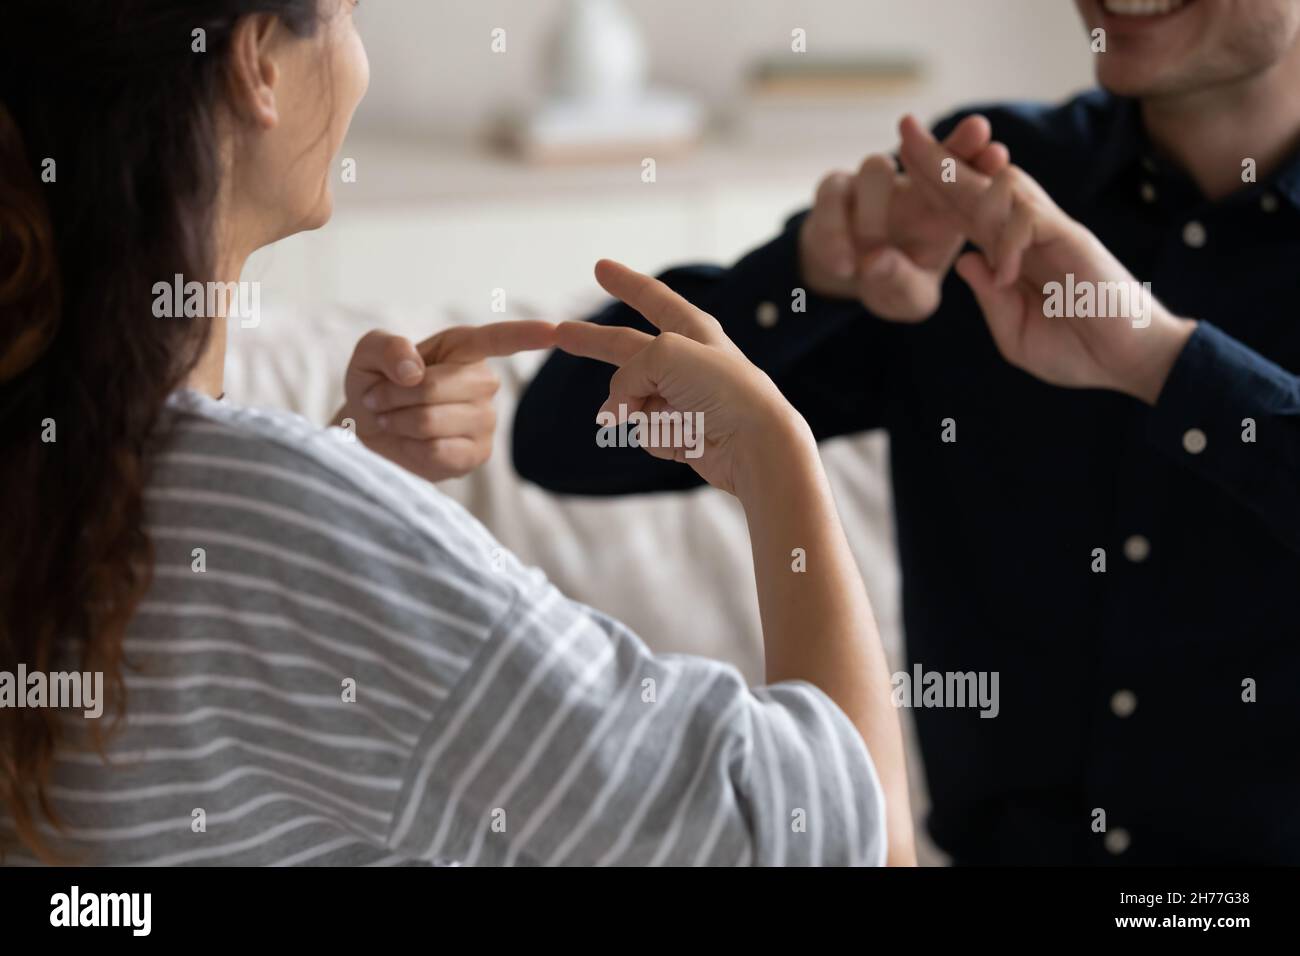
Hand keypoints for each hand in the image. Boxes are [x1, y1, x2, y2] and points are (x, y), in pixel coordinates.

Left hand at [336, 321, 556, 480]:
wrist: (369, 430)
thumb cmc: (376, 384)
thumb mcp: (369, 354)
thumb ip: (387, 348)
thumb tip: (413, 370)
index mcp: (465, 347)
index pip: (501, 339)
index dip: (527, 335)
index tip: (555, 330)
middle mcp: (484, 382)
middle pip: (437, 386)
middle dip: (395, 394)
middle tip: (378, 399)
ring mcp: (485, 421)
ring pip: (431, 421)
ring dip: (397, 421)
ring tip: (391, 419)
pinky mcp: (477, 455)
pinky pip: (437, 451)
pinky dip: (409, 447)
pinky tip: (408, 442)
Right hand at [554, 260, 813, 498]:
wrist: (755, 443)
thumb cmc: (722, 390)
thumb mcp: (666, 353)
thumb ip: (629, 370)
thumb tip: (617, 409)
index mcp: (691, 331)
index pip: (652, 297)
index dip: (624, 281)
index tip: (600, 267)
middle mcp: (685, 361)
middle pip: (625, 346)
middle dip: (593, 342)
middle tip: (560, 333)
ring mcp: (680, 397)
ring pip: (631, 399)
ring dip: (637, 409)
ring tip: (674, 416)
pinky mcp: (680, 431)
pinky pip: (646, 430)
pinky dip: (658, 435)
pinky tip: (686, 438)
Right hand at [799, 114, 1009, 320]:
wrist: (844, 276)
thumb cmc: (890, 284)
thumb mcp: (907, 299)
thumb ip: (902, 285)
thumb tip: (876, 260)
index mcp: (941, 210)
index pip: (966, 181)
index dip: (981, 165)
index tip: (999, 154)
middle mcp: (910, 188)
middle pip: (935, 153)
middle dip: (956, 144)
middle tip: (979, 130)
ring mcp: (870, 184)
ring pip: (875, 168)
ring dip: (876, 210)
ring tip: (873, 257)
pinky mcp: (833, 192)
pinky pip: (832, 199)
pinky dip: (835, 232)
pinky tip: (843, 266)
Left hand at [897, 115, 1195, 404]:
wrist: (1128, 362)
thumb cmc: (1077, 351)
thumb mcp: (1016, 335)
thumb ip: (991, 300)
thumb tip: (964, 260)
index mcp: (1008, 255)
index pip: (964, 210)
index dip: (934, 185)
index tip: (902, 157)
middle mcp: (1025, 235)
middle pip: (976, 183)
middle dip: (938, 157)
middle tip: (905, 126)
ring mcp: (1049, 232)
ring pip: (1004, 183)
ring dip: (971, 194)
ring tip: (949, 207)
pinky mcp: (1071, 237)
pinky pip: (1027, 216)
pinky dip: (1008, 242)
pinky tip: (1008, 275)